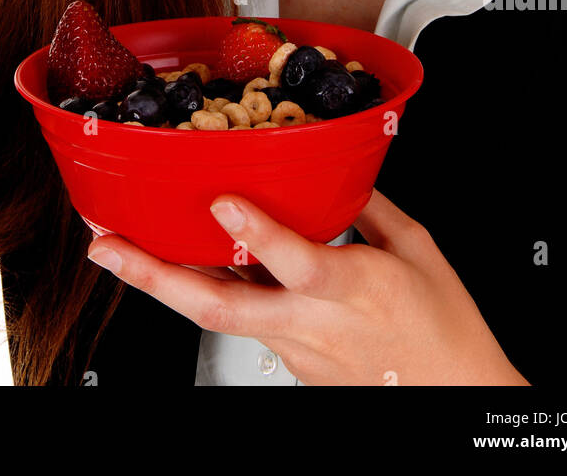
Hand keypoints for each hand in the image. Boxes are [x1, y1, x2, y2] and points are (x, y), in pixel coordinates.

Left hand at [87, 188, 529, 384]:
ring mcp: (297, 350)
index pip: (297, 262)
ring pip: (220, 317)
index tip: (222, 201)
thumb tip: (338, 170)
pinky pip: (242, 322)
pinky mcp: (293, 363)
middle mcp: (315, 324)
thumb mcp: (421, 250)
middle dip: (156, 277)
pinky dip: (208, 292)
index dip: (256, 234)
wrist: (458, 397)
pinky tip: (182, 268)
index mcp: (355, 288)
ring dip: (163, 285)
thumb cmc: (447, 332)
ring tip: (117, 254)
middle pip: (223, 309)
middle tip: (108, 247)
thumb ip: (372, 205)